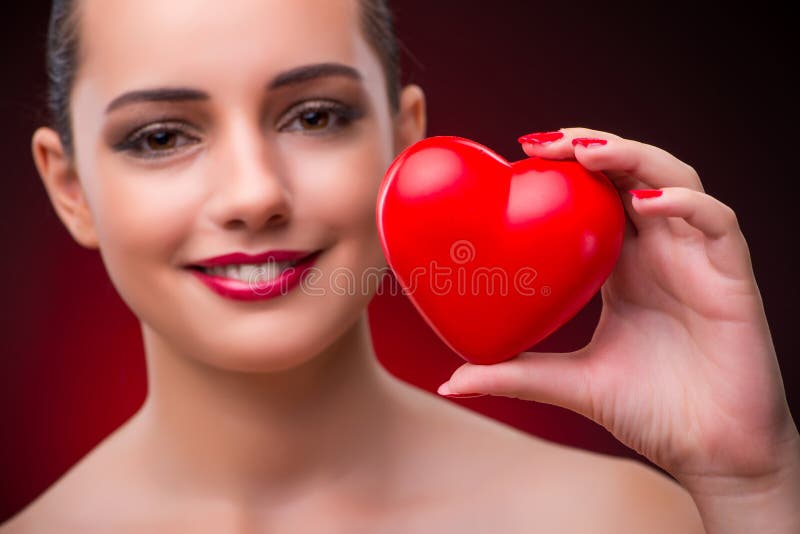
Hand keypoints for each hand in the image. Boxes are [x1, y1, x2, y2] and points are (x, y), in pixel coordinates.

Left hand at [438, 127, 798, 485]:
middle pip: (631, 174)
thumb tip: (449, 383)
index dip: (567, 168)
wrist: (712, 453)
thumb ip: (514, 375)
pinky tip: (644, 204)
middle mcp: (660, 251)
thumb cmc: (650, 410)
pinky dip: (684, 204)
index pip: (597, 196)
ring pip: (674, 180)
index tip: (520, 154)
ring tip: (587, 152)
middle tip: (544, 143)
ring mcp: (697, 259)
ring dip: (633, 157)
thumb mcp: (570, 383)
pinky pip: (717, 222)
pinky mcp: (732, 277)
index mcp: (623, 266)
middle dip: (592, 147)